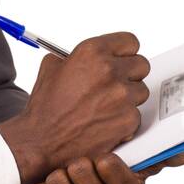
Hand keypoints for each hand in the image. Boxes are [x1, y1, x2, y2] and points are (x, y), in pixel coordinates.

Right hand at [0, 32, 150, 183]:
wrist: (42, 142)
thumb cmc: (45, 107)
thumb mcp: (51, 67)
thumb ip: (76, 57)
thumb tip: (92, 57)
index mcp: (92, 52)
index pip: (130, 42)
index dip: (124, 52)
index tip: (121, 60)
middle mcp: (110, 70)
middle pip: (141, 65)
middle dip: (129, 74)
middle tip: (114, 84)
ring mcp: (122, 96)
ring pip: (141, 90)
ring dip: (128, 97)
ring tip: (105, 106)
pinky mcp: (129, 119)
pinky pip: (137, 113)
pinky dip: (124, 118)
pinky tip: (105, 121)